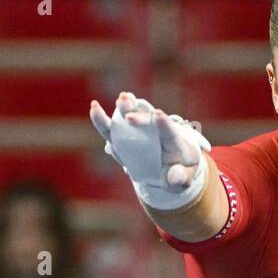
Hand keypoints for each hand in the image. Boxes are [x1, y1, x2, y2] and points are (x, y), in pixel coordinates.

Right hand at [90, 92, 211, 209]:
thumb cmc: (180, 173)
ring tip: (120, 98)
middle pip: (150, 122)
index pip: (170, 133)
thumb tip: (174, 178)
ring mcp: (141, 133)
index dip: (164, 124)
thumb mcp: (184, 179)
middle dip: (140, 116)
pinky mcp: (126, 136)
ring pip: (131, 120)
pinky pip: (114, 129)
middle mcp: (158, 133)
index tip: (158, 114)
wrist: (171, 165)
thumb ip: (180, 178)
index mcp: (176, 144)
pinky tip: (94, 107)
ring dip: (125, 108)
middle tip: (129, 113)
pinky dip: (104, 120)